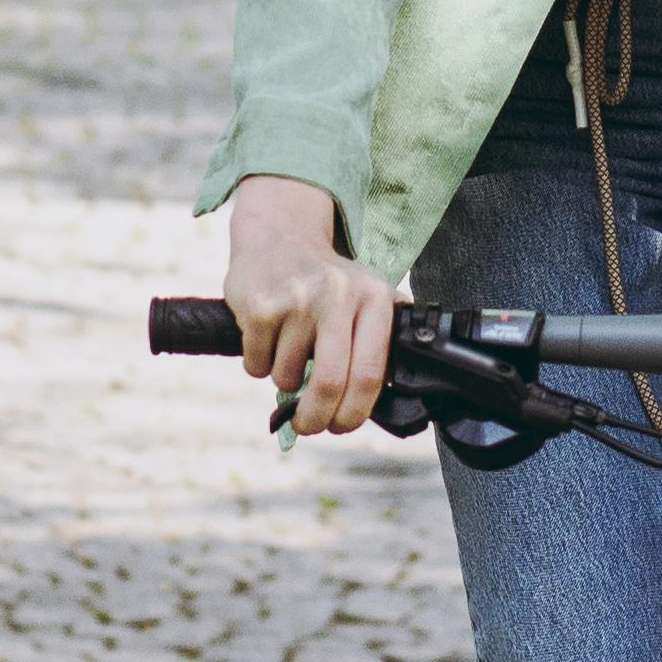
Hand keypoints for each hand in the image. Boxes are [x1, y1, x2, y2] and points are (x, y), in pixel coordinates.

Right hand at [222, 174, 393, 435]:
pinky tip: (266, 337)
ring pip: (287, 377)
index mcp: (373, 297)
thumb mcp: (367, 293)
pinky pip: (257, 364)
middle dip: (316, 418)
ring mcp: (297, 298)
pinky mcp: (261, 305)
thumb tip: (403, 395)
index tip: (341, 426)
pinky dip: (259, 364)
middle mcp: (338, 294)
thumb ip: (386, 337)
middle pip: (329, 383)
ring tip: (287, 352)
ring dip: (284, 379)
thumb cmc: (327, 283)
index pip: (369, 374)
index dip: (354, 413)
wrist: (277, 235)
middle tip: (308, 425)